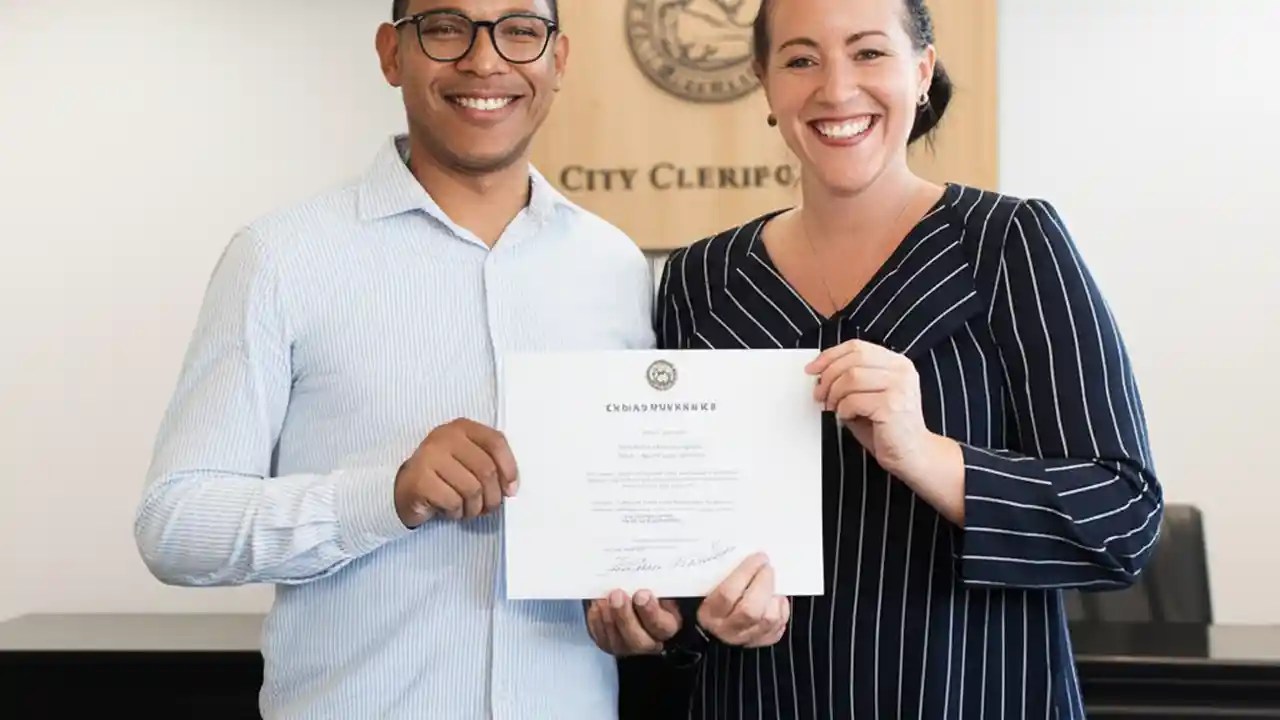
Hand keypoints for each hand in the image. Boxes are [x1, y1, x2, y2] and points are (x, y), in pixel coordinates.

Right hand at [393, 418, 517, 526]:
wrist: (405, 490)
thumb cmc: (444, 477)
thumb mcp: (469, 462)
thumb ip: (491, 464)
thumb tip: (510, 487)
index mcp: (462, 427)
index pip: (496, 441)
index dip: (509, 468)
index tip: (511, 489)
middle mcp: (444, 437)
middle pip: (487, 469)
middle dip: (493, 496)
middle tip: (488, 508)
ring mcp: (429, 456)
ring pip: (472, 489)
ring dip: (474, 508)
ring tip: (467, 509)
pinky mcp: (419, 480)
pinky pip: (453, 502)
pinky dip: (456, 513)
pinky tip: (448, 510)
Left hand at [586, 589, 681, 655]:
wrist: (629, 595)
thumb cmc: (645, 589)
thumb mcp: (658, 586)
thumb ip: (656, 585)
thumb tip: (648, 578)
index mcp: (666, 626)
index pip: (662, 626)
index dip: (651, 612)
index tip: (642, 594)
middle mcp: (648, 642)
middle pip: (639, 641)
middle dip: (626, 617)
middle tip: (618, 595)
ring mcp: (626, 646)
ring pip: (617, 640)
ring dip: (610, 617)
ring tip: (605, 597)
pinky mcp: (607, 643)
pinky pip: (600, 635)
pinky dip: (597, 619)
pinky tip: (598, 604)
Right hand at [697, 553, 789, 646]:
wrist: (714, 627)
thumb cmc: (711, 598)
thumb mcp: (706, 587)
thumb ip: (717, 573)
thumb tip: (739, 554)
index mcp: (709, 613)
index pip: (728, 593)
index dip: (746, 572)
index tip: (758, 558)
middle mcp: (726, 629)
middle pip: (751, 609)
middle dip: (764, 583)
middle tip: (768, 568)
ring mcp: (745, 638)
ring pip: (768, 619)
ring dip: (775, 598)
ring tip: (772, 584)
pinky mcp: (761, 641)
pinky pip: (777, 628)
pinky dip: (781, 611)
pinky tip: (776, 599)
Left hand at [807, 339, 930, 476]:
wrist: (912, 454)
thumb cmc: (887, 428)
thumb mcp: (867, 395)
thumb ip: (849, 379)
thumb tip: (819, 373)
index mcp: (896, 363)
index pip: (857, 347)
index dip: (830, 356)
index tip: (813, 368)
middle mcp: (901, 370)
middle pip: (853, 360)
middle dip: (828, 376)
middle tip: (819, 394)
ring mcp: (898, 386)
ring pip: (851, 378)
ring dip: (834, 395)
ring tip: (834, 408)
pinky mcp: (891, 405)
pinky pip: (853, 400)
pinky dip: (843, 410)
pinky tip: (848, 417)